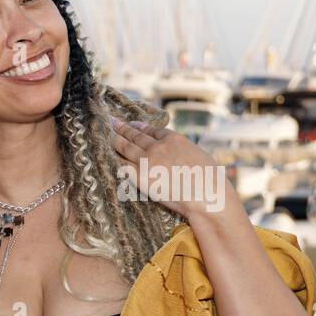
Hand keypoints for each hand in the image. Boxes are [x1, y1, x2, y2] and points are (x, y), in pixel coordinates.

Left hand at [107, 116, 238, 221]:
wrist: (207, 194)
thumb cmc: (210, 180)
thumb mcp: (199, 156)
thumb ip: (184, 152)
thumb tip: (180, 156)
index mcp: (174, 139)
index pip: (152, 130)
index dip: (139, 126)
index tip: (131, 124)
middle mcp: (158, 146)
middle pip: (135, 135)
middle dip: (120, 128)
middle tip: (109, 121)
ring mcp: (148, 160)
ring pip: (125, 147)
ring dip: (113, 140)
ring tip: (104, 135)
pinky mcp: (141, 177)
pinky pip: (122, 167)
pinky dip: (114, 160)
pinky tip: (107, 157)